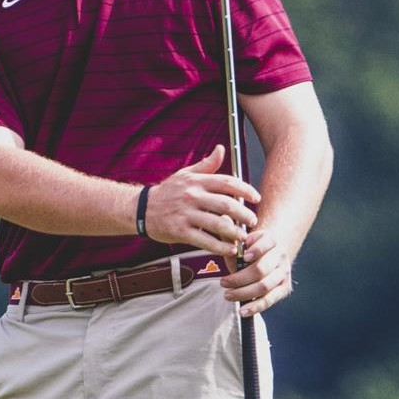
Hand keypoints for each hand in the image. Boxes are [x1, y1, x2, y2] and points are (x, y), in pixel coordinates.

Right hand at [143, 145, 259, 252]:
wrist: (142, 209)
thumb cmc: (168, 192)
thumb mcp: (185, 174)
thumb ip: (206, 164)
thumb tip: (221, 149)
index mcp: (196, 181)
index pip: (227, 183)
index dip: (245, 190)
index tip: (256, 198)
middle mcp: (192, 196)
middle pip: (226, 204)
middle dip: (244, 214)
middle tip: (253, 221)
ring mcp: (185, 214)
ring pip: (217, 224)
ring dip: (235, 232)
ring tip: (243, 236)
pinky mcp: (180, 231)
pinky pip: (204, 240)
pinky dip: (220, 246)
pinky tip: (230, 248)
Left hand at [221, 227, 293, 316]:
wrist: (269, 255)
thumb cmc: (247, 249)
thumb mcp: (239, 239)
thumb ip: (230, 233)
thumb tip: (222, 218)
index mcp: (270, 240)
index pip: (266, 243)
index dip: (256, 250)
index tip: (243, 255)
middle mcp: (280, 256)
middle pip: (261, 269)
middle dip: (240, 278)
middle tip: (222, 282)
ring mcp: (283, 273)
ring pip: (264, 286)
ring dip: (243, 292)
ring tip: (227, 295)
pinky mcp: (284, 288)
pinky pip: (270, 300)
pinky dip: (256, 306)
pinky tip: (243, 311)